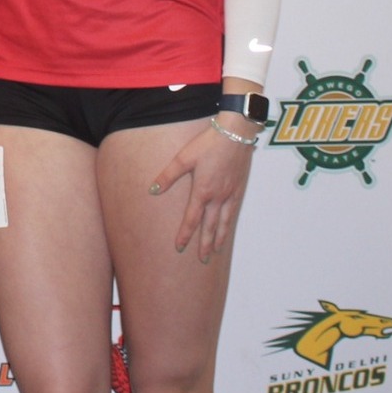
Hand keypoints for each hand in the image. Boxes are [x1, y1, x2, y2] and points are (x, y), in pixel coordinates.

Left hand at [148, 115, 256, 261]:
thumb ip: (168, 176)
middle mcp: (218, 197)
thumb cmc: (208, 143)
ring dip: (218, 238)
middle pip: (210, 226)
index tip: (180, 247)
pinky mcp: (239, 188)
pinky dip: (229, 224)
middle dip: (204, 244)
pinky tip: (226, 227)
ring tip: (215, 251)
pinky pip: (233, 211)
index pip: (192, 219)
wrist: (235, 133)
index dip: (185, 234)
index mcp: (202, 191)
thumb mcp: (184, 158)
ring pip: (224, 222)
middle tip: (202, 259)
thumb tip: (152, 190)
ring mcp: (230, 194)